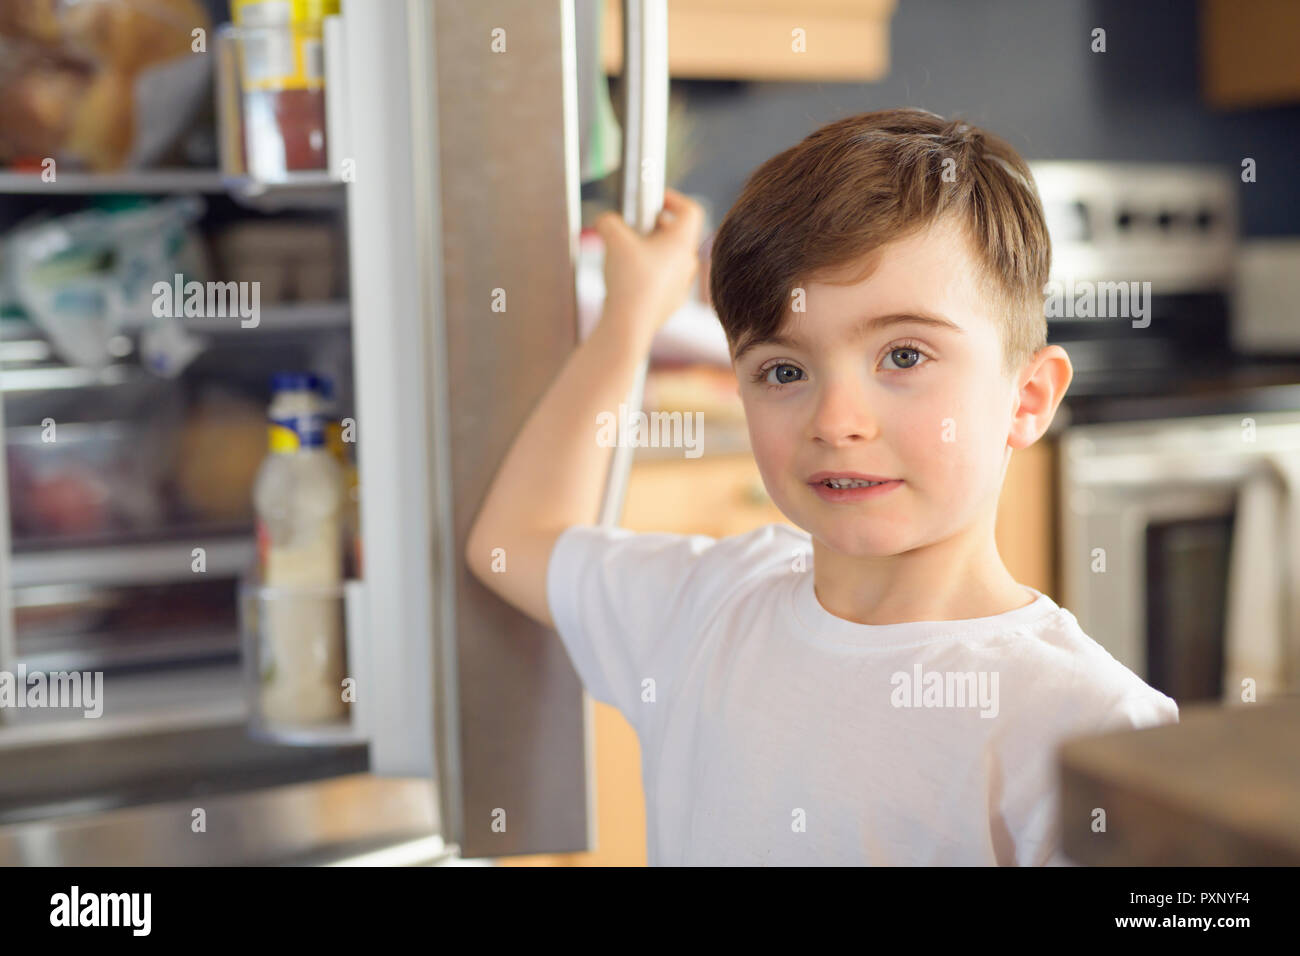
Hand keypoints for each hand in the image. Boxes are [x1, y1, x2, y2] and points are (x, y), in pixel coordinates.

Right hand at [593, 187, 704, 336]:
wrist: (629, 326)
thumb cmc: (629, 281)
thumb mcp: (613, 238)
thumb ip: (609, 221)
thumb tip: (606, 221)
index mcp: (682, 243)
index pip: (690, 210)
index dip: (673, 198)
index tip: (654, 199)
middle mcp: (687, 264)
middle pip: (677, 234)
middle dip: (655, 225)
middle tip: (634, 225)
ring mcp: (680, 286)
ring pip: (669, 258)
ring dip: (650, 250)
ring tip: (626, 253)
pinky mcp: (669, 303)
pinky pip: (662, 279)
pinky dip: (648, 272)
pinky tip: (627, 278)